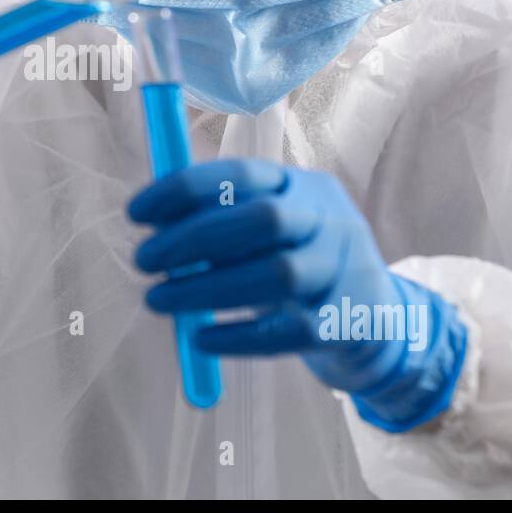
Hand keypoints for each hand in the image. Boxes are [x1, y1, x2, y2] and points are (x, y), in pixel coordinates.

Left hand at [129, 159, 467, 430]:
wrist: (375, 314)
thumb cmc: (300, 258)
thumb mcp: (274, 224)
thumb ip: (224, 217)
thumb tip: (151, 222)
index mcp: (303, 186)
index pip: (242, 174)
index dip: (184, 189)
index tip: (136, 212)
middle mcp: (328, 221)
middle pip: (264, 219)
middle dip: (192, 238)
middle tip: (144, 259)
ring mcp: (339, 272)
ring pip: (275, 275)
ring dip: (205, 289)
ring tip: (157, 299)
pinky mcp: (340, 324)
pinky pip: (285, 333)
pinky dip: (236, 337)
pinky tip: (199, 338)